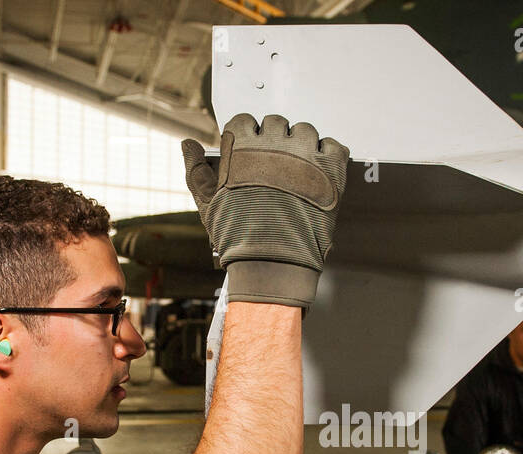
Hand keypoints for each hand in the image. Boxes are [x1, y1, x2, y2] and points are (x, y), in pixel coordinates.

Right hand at [182, 114, 349, 308]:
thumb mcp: (208, 203)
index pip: (245, 121)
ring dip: (303, 146)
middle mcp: (272, 144)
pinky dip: (330, 155)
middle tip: (278, 165)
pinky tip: (321, 174)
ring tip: (300, 171)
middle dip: (276, 140)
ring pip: (306, 131)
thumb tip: (187, 145)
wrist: (273, 264)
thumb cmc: (238, 237)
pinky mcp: (330, 170)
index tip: (254, 153)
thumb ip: (196, 170)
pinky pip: (335, 146)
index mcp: (241, 146)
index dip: (249, 137)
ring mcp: (304, 155)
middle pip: (277, 124)